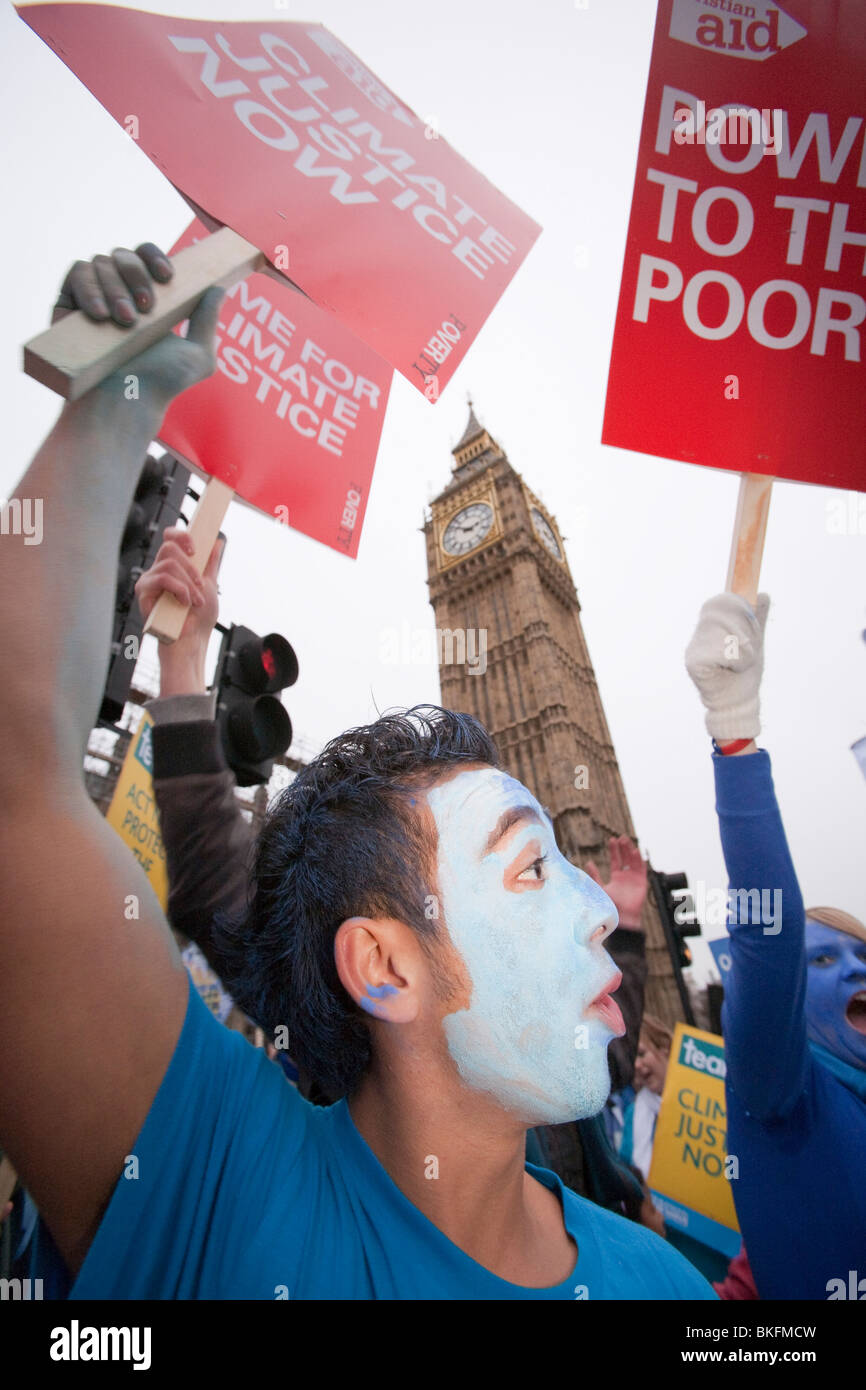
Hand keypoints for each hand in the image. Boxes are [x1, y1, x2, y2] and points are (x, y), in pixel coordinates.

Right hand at [52, 242, 221, 408]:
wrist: (125, 402)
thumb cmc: (162, 384)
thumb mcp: (199, 355)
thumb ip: (209, 320)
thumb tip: (219, 289)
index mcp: (149, 296)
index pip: (147, 256)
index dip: (155, 257)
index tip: (167, 277)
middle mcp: (119, 291)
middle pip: (125, 255)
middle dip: (137, 277)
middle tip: (146, 309)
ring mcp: (93, 295)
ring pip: (101, 262)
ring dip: (115, 288)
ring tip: (125, 323)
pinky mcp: (68, 304)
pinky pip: (76, 273)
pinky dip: (89, 287)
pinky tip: (100, 315)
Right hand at [135, 528, 223, 695]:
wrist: (193, 641)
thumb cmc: (199, 619)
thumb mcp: (210, 586)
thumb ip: (210, 564)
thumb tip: (217, 542)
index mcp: (172, 567)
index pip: (169, 538)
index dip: (181, 535)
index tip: (195, 548)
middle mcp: (157, 571)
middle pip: (169, 547)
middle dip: (191, 566)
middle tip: (201, 586)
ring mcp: (149, 581)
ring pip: (168, 563)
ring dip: (188, 583)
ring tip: (195, 601)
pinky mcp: (144, 593)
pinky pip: (162, 578)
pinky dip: (179, 589)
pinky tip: (184, 603)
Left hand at [585, 835, 647, 928]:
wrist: (621, 917)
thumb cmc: (610, 905)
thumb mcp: (600, 887)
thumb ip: (595, 876)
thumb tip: (588, 863)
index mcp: (616, 878)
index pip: (615, 860)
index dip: (614, 850)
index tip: (612, 839)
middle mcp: (626, 877)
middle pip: (625, 858)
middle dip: (623, 848)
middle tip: (621, 838)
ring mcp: (634, 879)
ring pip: (634, 861)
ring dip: (631, 851)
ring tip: (626, 841)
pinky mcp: (642, 882)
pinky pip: (642, 869)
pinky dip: (639, 860)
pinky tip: (635, 851)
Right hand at [685, 593, 769, 740]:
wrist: (738, 704)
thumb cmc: (745, 675)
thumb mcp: (755, 642)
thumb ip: (757, 619)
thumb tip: (763, 594)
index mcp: (711, 626)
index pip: (720, 601)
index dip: (740, 610)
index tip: (749, 631)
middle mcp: (699, 634)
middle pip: (722, 614)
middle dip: (744, 633)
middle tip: (746, 653)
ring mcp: (693, 647)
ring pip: (724, 633)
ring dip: (743, 651)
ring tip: (738, 665)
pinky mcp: (693, 662)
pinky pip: (720, 651)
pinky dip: (735, 661)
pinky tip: (730, 671)